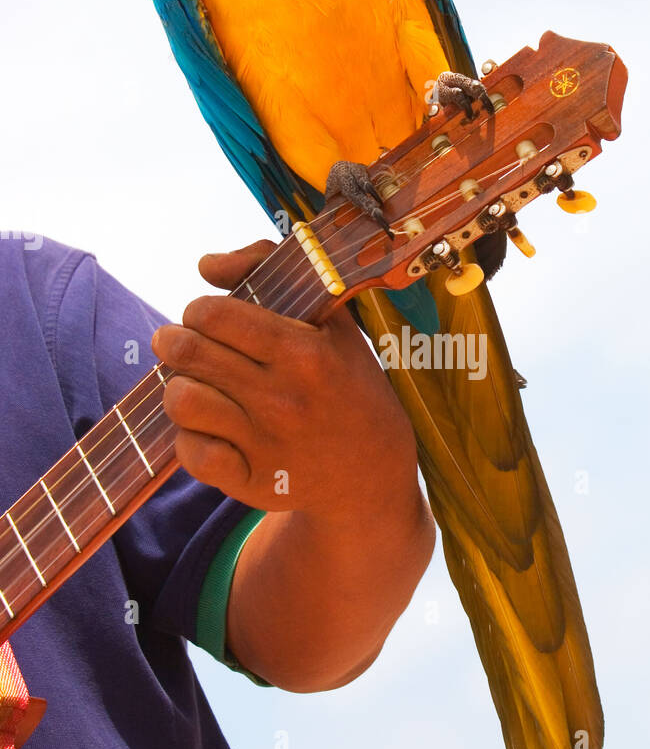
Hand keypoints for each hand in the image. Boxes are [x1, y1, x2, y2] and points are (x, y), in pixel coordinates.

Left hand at [151, 240, 418, 517]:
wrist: (372, 470)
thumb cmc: (347, 384)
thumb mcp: (331, 321)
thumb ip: (268, 270)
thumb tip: (205, 265)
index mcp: (305, 353)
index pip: (214, 315)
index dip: (200, 312)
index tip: (209, 320)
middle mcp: (284, 399)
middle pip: (187, 353)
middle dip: (177, 342)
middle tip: (185, 345)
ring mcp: (267, 445)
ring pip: (181, 401)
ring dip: (180, 387)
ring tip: (198, 385)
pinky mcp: (253, 483)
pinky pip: (189, 453)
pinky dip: (189, 437)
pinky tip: (209, 428)